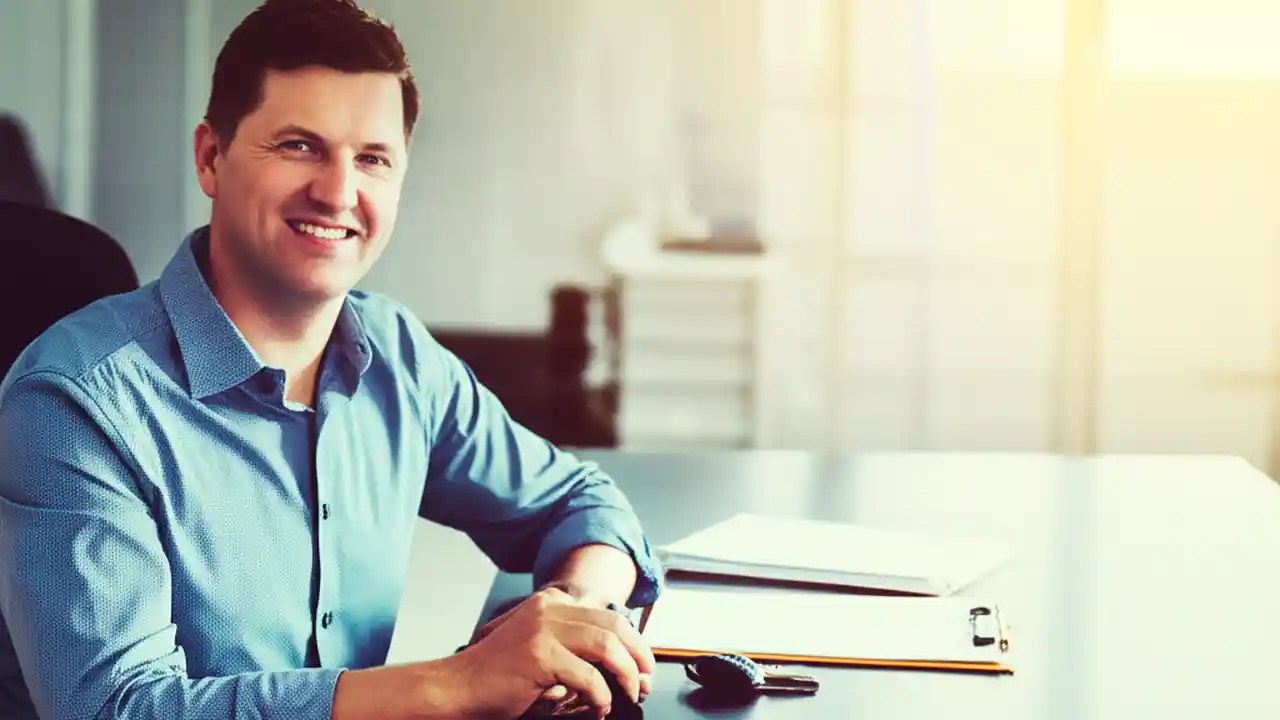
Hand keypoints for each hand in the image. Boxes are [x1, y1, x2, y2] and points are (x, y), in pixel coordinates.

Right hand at [444, 587, 655, 718]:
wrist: (457, 688)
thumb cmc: (499, 676)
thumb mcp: (542, 649)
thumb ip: (576, 648)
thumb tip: (626, 666)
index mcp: (551, 603)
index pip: (608, 616)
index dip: (634, 642)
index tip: (644, 665)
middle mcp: (549, 608)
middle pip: (613, 626)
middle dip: (639, 656)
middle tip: (646, 680)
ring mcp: (543, 629)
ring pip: (607, 646)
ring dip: (626, 675)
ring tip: (629, 695)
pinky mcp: (539, 655)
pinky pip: (588, 676)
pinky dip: (601, 696)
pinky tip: (600, 708)